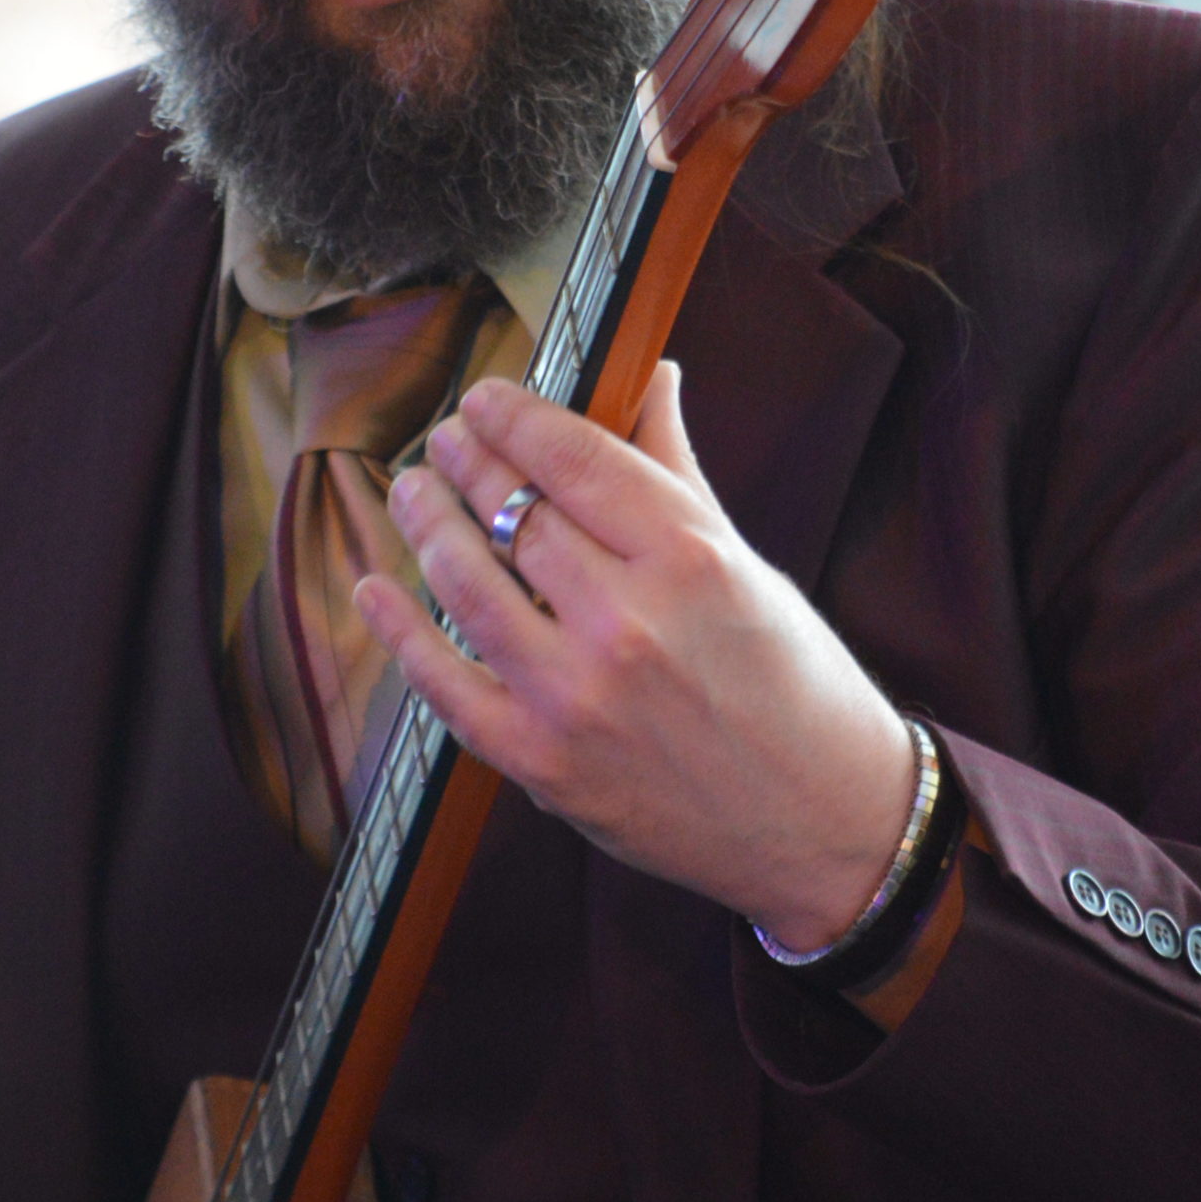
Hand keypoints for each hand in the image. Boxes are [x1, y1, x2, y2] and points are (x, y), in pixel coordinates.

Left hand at [356, 362, 914, 949]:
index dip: (514, 416)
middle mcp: (629, 622)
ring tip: (411, 492)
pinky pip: (447, 686)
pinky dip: (400, 632)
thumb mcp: (747, 563)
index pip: (573, 457)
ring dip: (428, 526)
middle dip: (465, 461)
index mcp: (689, 557)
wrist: (823, 823)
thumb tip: (649, 378)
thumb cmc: (795, 682)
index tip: (485, 398)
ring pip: (469, 585)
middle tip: (445, 439)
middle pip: (515, 513)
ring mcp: (578, 697)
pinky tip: (377, 589)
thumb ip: (677, 470)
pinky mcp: (544, 764)